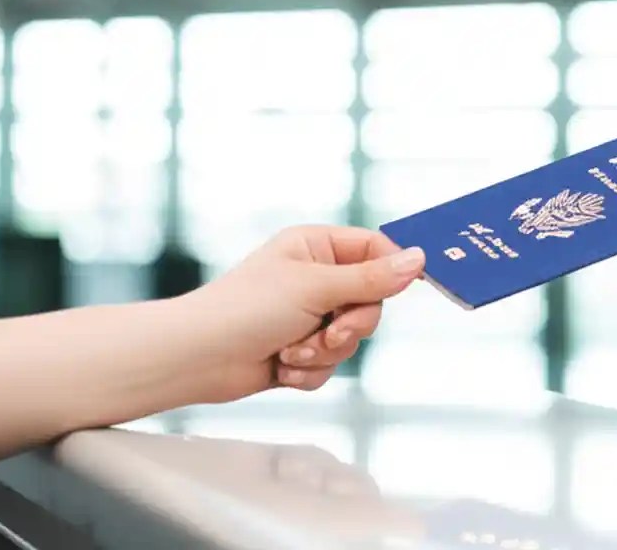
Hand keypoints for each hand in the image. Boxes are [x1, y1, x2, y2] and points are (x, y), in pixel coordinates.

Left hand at [181, 226, 424, 400]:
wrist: (198, 358)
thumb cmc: (246, 309)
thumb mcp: (316, 287)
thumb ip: (371, 278)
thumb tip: (419, 260)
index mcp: (316, 247)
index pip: (375, 249)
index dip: (392, 270)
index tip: (405, 288)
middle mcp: (315, 278)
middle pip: (371, 300)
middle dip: (351, 326)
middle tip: (330, 334)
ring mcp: (308, 315)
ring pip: (352, 338)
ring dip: (325, 352)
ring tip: (292, 352)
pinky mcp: (300, 349)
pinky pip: (330, 363)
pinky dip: (310, 370)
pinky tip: (281, 367)